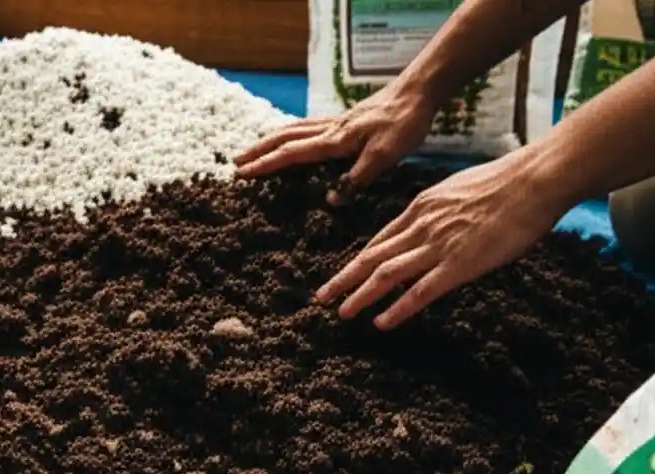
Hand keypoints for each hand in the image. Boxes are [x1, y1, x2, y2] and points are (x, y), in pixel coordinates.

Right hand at [234, 84, 438, 204]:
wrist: (419, 92)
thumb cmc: (404, 124)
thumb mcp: (384, 157)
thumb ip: (356, 179)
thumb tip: (330, 200)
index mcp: (335, 140)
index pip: (291, 153)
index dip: (265, 164)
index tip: (242, 173)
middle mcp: (330, 129)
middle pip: (285, 138)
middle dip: (259, 150)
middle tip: (236, 161)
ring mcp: (337, 122)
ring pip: (294, 129)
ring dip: (271, 139)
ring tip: (255, 147)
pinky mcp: (347, 119)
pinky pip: (309, 125)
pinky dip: (292, 132)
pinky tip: (293, 136)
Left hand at [315, 150, 574, 328]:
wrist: (533, 179)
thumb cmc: (507, 181)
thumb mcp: (460, 189)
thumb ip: (443, 209)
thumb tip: (442, 220)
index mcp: (422, 206)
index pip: (382, 238)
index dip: (360, 259)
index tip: (345, 273)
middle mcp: (421, 226)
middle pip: (373, 256)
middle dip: (344, 278)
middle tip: (322, 297)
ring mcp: (437, 245)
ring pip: (386, 275)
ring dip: (360, 296)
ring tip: (342, 313)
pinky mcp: (458, 265)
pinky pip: (419, 292)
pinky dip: (397, 309)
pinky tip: (381, 323)